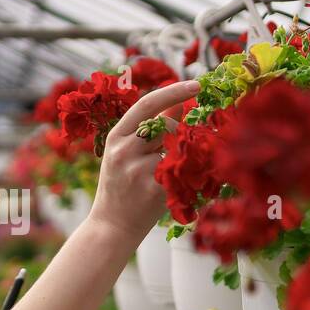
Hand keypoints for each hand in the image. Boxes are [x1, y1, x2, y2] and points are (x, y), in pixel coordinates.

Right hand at [85, 79, 199, 245]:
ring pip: (176, 148)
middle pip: (166, 125)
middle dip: (180, 132)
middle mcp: (123, 150)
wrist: (111, 227)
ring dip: (183, 155)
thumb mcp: (127, 153)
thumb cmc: (122, 187)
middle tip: (184, 145)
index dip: (173, 92)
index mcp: (115, 136)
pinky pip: (182, 171)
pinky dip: (187, 173)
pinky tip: (180, 183)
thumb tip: (178, 102)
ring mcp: (137, 170)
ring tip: (175, 170)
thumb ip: (150, 127)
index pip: (147, 104)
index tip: (197, 83)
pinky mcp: (153, 189)